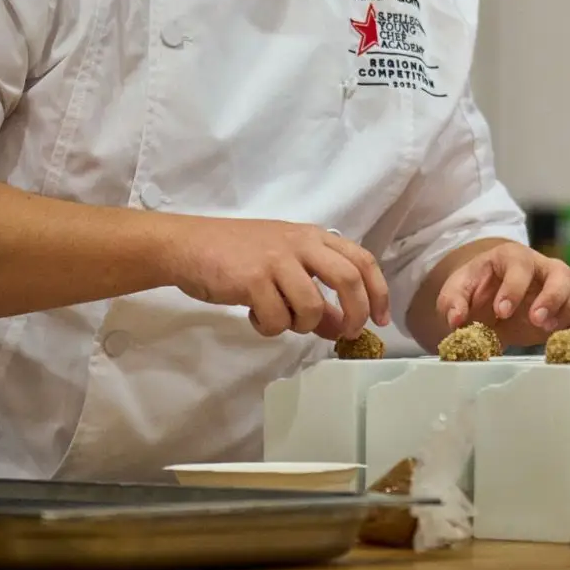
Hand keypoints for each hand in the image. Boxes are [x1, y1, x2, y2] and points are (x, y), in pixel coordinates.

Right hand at [160, 216, 389, 341]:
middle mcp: (300, 243)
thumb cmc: (237, 255)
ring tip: (277, 317)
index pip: (361, 259)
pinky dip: (269, 327)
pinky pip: (277, 319)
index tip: (381, 320)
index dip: (379, 292)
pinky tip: (254, 315)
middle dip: (355, 312)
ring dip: (298, 325)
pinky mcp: (253, 279)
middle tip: (347, 333)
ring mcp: (277, 260)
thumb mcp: (283, 267)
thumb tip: (340, 327)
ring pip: (312, 307)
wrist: (188, 246)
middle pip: (348, 278)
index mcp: (313, 236)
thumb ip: (315, 293)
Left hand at [435, 243, 569, 346]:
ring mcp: (562, 286)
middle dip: (553, 297)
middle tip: (537, 321)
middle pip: (562, 272)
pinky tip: (566, 342)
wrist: (493, 296)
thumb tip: (456, 320)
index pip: (521, 265)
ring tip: (550, 331)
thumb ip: (452, 301)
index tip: (502, 311)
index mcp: (514, 258)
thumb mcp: (458, 289)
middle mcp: (543, 268)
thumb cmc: (478, 288)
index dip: (514, 287)